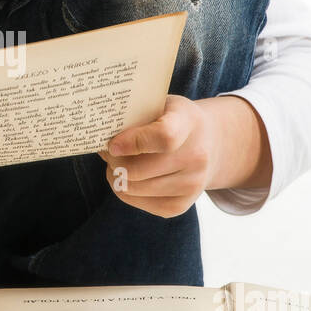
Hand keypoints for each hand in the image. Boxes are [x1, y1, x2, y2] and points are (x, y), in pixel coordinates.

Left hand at [98, 93, 271, 218]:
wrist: (209, 144)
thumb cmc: (173, 119)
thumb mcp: (160, 104)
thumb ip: (136, 115)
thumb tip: (101, 134)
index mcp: (190, 123)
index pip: (164, 137)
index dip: (132, 142)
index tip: (112, 144)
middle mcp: (197, 157)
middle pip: (139, 170)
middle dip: (114, 162)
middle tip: (107, 152)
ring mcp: (191, 185)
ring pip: (133, 188)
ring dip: (115, 176)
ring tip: (116, 162)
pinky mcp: (180, 206)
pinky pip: (137, 202)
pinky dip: (124, 190)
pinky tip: (127, 176)